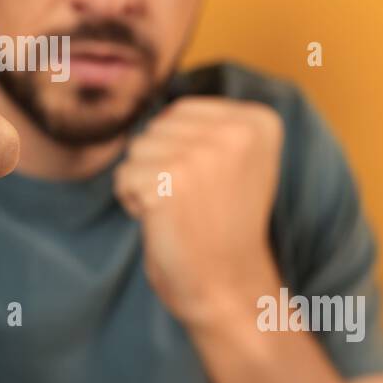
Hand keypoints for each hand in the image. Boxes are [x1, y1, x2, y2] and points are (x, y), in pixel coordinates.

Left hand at [113, 97, 283, 327]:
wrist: (229, 286)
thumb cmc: (223, 225)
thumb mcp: (234, 161)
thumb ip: (207, 125)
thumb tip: (147, 95)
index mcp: (259, 120)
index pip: (182, 111)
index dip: (180, 150)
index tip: (210, 185)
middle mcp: (235, 131)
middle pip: (156, 127)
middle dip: (160, 164)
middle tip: (193, 202)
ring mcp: (203, 154)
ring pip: (137, 150)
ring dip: (146, 184)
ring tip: (181, 211)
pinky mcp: (170, 180)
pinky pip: (123, 177)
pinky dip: (133, 203)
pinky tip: (165, 222)